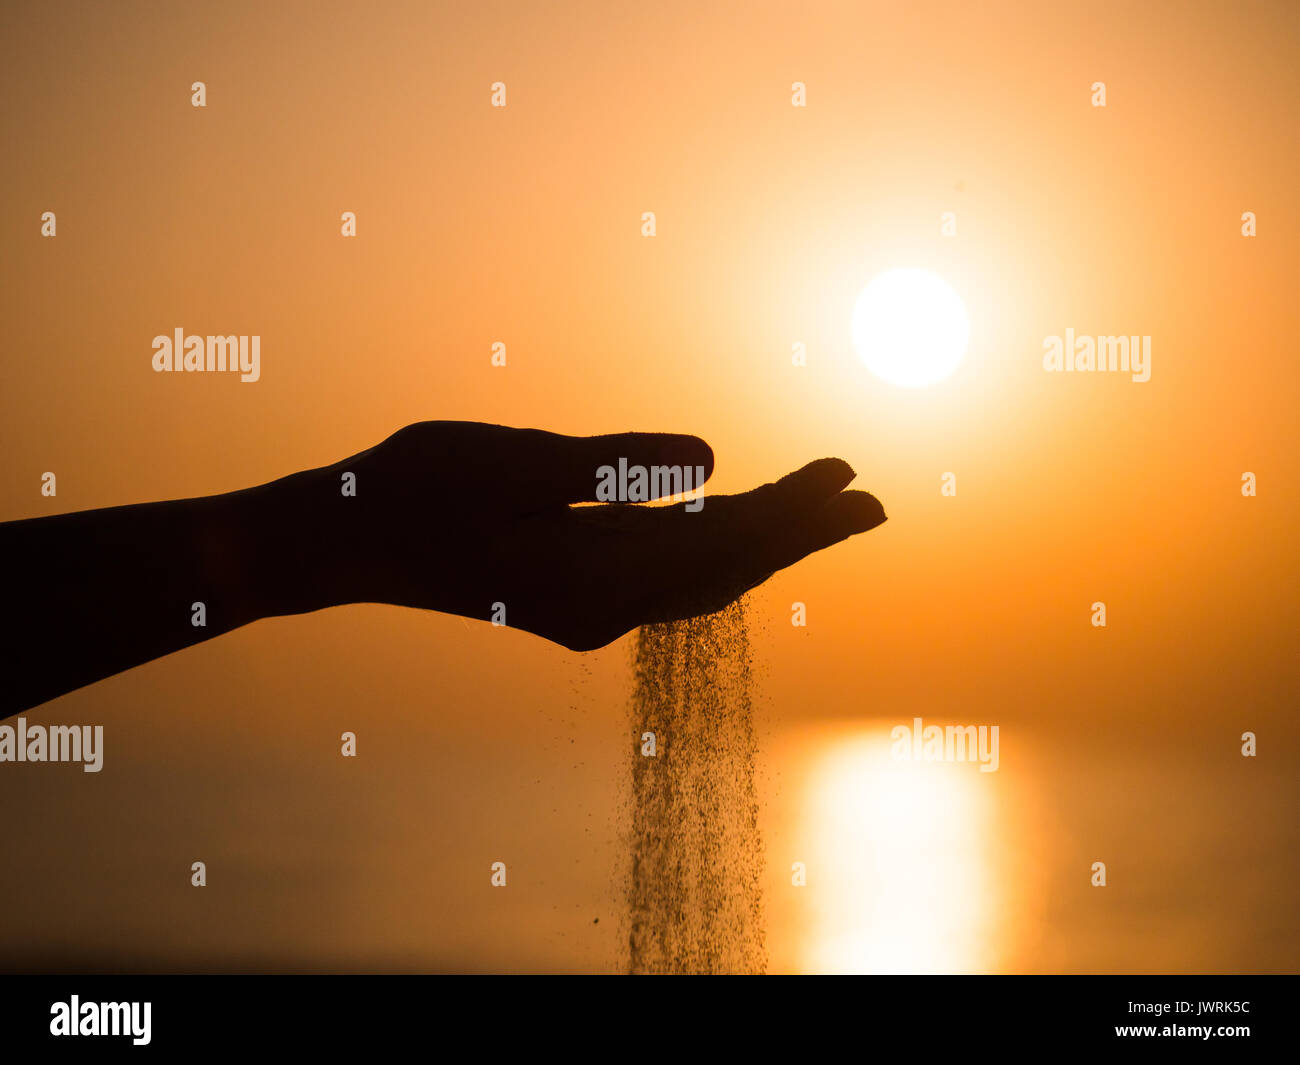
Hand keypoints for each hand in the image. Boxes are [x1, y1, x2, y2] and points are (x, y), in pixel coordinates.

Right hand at [288, 421, 886, 649]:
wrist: (343, 540)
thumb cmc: (414, 490)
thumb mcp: (513, 461)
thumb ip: (613, 464)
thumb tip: (712, 460)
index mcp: (595, 583)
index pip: (723, 549)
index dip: (794, 516)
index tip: (855, 483)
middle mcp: (604, 610)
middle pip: (728, 570)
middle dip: (800, 532)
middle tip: (873, 499)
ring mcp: (589, 609)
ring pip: (701, 574)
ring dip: (764, 538)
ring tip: (826, 503)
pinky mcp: (573, 593)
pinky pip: (666, 573)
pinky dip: (713, 543)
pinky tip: (734, 515)